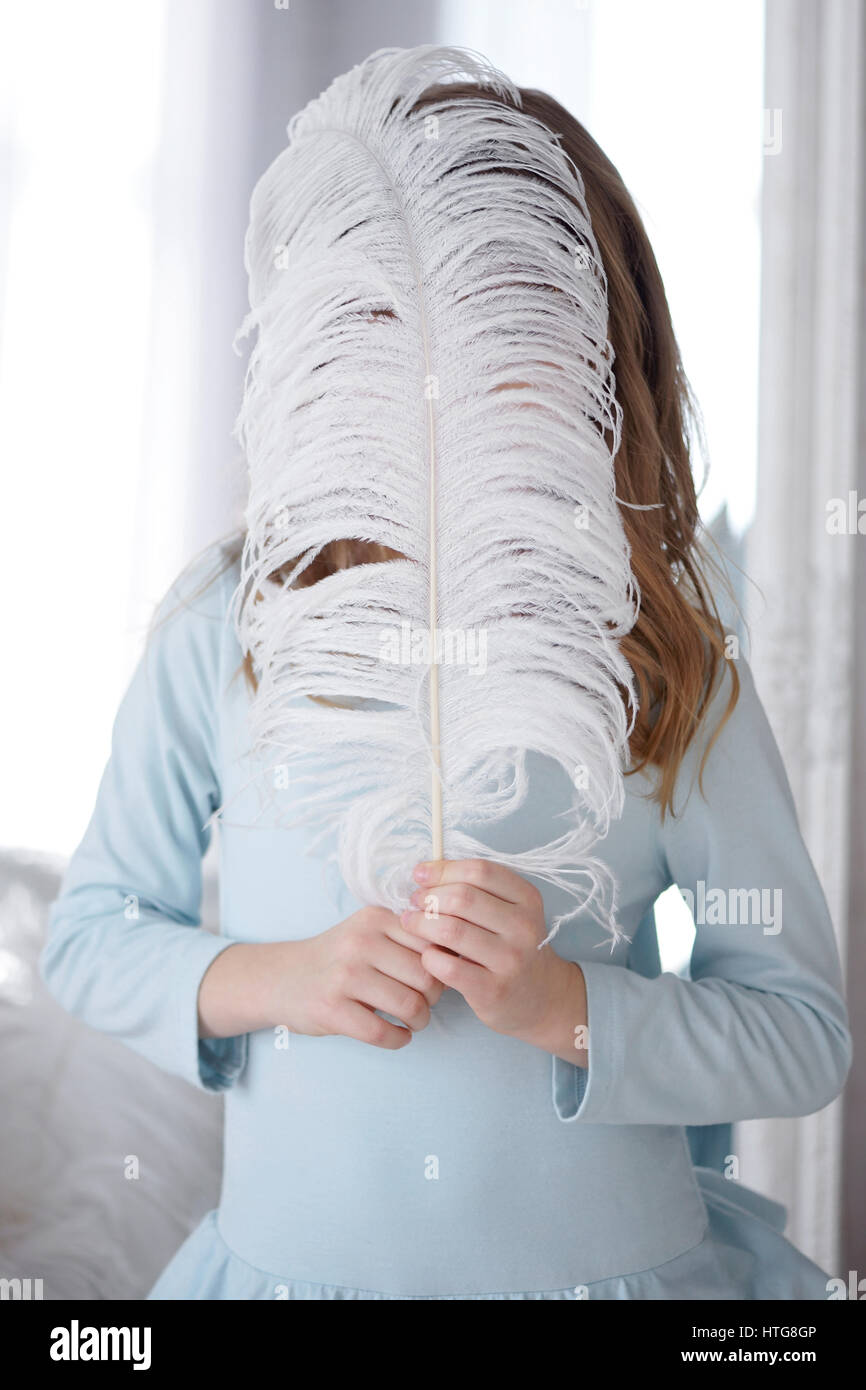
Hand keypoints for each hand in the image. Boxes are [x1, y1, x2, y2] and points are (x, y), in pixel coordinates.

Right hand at [198, 907, 443, 1050]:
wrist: (282, 978)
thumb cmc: (339, 957)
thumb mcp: (369, 932)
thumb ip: (408, 937)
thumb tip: (460, 956)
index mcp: (375, 918)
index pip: (433, 942)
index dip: (443, 964)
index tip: (436, 976)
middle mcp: (360, 942)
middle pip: (427, 976)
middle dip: (435, 997)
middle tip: (426, 1003)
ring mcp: (344, 976)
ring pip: (410, 1006)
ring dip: (420, 1021)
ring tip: (414, 1021)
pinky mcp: (332, 1010)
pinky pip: (384, 1033)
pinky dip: (399, 1040)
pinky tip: (397, 1035)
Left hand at [400, 859, 587, 1064]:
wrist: (541, 999)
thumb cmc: (512, 948)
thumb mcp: (508, 912)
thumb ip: (475, 890)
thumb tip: (424, 873)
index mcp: (527, 899)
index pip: (480, 871)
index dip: (443, 870)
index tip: (420, 875)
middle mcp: (524, 927)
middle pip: (463, 898)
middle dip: (429, 896)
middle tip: (414, 902)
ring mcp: (510, 960)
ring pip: (452, 930)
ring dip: (421, 923)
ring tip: (410, 922)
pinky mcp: (494, 990)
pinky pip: (448, 967)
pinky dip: (429, 957)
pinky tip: (427, 955)